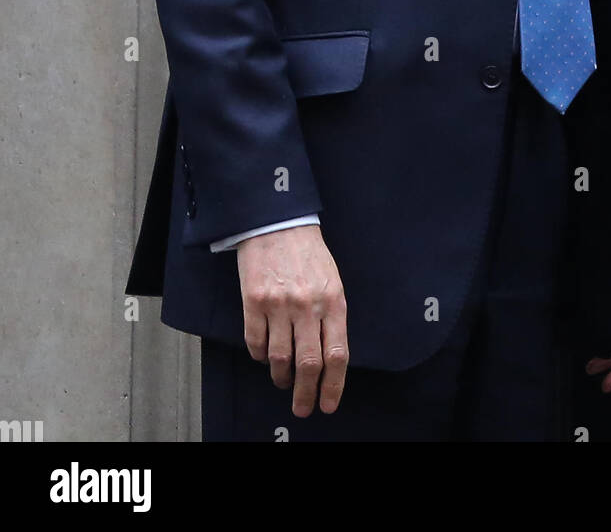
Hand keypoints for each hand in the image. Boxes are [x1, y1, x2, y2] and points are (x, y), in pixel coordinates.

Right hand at [236, 225, 347, 415]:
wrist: (278, 221)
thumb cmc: (308, 253)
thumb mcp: (332, 281)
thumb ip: (332, 316)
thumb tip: (329, 357)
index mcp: (333, 301)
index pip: (337, 355)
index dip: (333, 386)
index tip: (328, 404)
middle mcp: (307, 305)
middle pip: (309, 364)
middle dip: (306, 393)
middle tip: (303, 408)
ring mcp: (279, 304)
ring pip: (279, 358)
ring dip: (281, 377)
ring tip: (283, 380)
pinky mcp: (254, 301)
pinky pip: (255, 343)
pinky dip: (259, 356)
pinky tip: (263, 356)